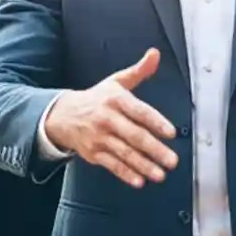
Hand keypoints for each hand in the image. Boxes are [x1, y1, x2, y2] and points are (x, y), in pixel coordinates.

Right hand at [44, 48, 178, 187]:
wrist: (62, 115)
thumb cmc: (97, 98)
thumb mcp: (116, 82)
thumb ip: (139, 71)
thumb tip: (155, 54)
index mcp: (116, 100)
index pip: (139, 111)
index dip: (156, 122)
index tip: (172, 133)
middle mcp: (107, 119)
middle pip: (134, 136)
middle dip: (155, 149)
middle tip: (172, 160)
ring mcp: (100, 138)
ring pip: (125, 153)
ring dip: (143, 165)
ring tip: (161, 175)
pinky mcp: (94, 153)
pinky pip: (112, 165)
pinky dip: (125, 174)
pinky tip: (139, 181)